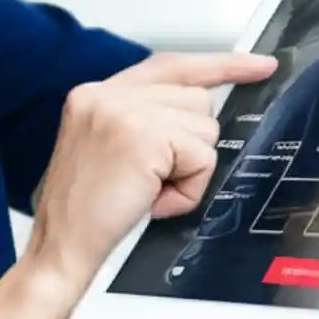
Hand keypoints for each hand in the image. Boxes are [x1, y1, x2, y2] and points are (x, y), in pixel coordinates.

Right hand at [25, 52, 277, 295]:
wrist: (59, 253)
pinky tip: (152, 201)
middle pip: (197, 99)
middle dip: (190, 147)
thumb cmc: (84, 217)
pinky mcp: (141, 136)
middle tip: (151, 182)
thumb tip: (202, 115)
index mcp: (95, 95)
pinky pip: (202, 157)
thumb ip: (145, 123)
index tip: (259, 65)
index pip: (170, 65)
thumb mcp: (109, 154)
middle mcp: (104, 94)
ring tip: (147, 192)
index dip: (219, 65)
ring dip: (188, 170)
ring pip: (204, 128)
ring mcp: (122, 112)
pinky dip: (188, 188)